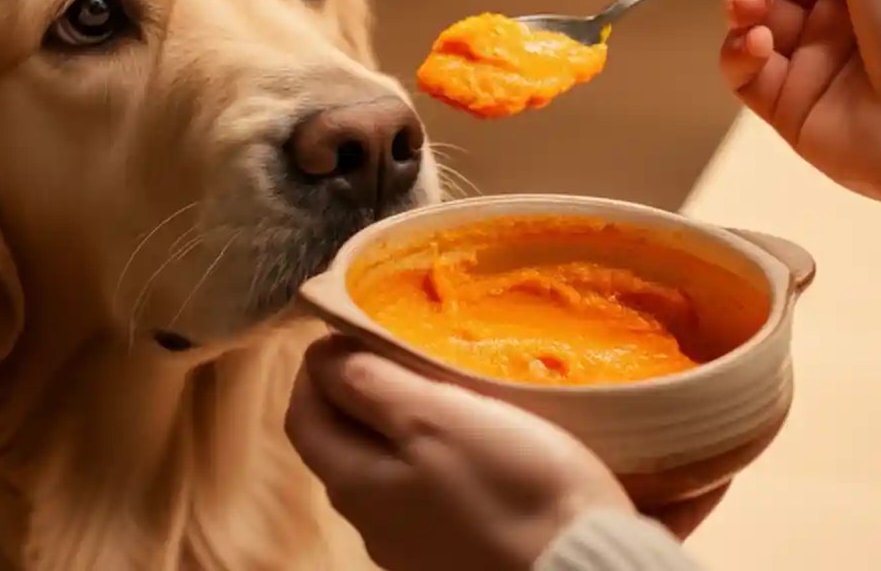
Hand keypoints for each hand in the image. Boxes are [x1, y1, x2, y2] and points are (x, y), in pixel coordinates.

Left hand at [285, 337, 724, 570]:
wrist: (578, 567)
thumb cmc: (506, 483)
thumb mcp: (433, 416)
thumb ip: (370, 384)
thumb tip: (323, 357)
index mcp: (353, 485)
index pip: (302, 419)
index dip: (316, 370)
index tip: (349, 333)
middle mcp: (371, 523)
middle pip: (341, 445)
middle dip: (357, 393)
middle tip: (397, 351)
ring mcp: (412, 546)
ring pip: (386, 471)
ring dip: (399, 425)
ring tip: (441, 388)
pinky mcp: (453, 554)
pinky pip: (426, 493)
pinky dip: (434, 456)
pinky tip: (474, 441)